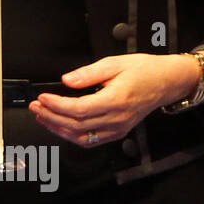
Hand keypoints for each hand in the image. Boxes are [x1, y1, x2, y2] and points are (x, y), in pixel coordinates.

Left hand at [30, 54, 202, 146]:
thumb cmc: (144, 71)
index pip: (79, 109)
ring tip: (43, 117)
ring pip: (83, 137)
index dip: (57, 105)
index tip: (43, 97)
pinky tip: (61, 127)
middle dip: (52, 117)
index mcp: (116, 100)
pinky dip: (73, 136)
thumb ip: (88, 73)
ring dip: (59, 129)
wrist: (167, 81)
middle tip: (36, 106)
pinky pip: (92, 140)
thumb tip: (67, 80)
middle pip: (77, 125)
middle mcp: (117, 118)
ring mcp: (119, 127)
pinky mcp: (119, 132)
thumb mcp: (114, 63)